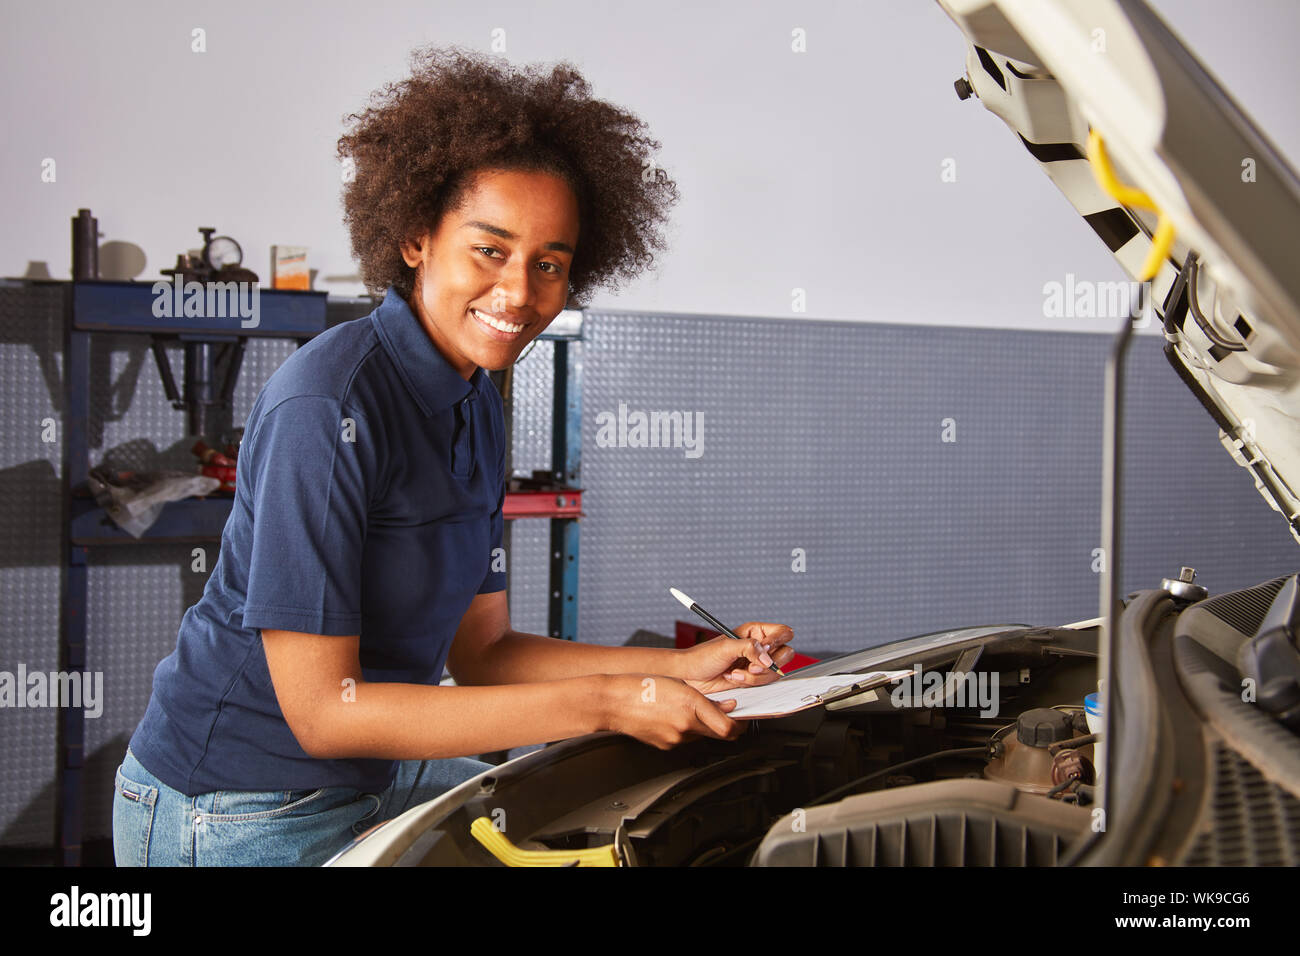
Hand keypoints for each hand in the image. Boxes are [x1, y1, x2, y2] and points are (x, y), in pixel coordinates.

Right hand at [601, 674, 748, 749]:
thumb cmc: (641, 686)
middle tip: (728, 717)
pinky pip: (684, 740)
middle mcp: (685, 726)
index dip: (739, 725)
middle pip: (719, 736)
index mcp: (691, 705)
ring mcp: (675, 739)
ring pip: (700, 737)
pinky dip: (685, 731)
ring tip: (688, 711)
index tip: (742, 719)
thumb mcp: (679, 684)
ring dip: (703, 727)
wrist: (613, 702)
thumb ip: (706, 698)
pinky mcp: (665, 745)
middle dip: (727, 728)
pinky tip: (673, 718)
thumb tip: (726, 706)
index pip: (727, 727)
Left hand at [677, 622, 795, 695]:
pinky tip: (733, 678)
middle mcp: (759, 647)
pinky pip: (764, 683)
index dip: (778, 641)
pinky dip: (750, 683)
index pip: (782, 632)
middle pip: (785, 653)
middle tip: (752, 666)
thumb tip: (768, 659)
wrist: (691, 676)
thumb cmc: (702, 656)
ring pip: (775, 671)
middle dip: (769, 663)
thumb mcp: (726, 647)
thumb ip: (749, 649)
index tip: (765, 649)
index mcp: (755, 632)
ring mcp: (757, 664)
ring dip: (755, 676)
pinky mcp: (753, 679)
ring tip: (735, 673)